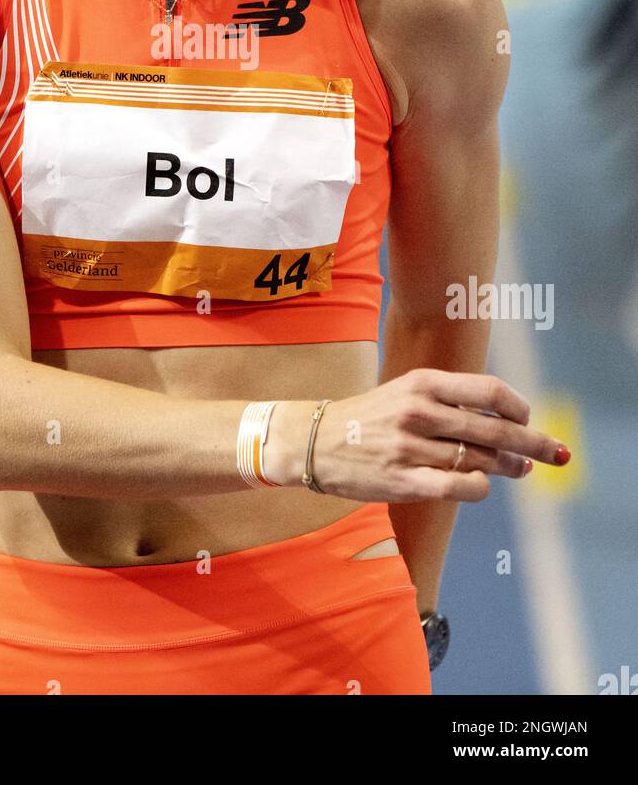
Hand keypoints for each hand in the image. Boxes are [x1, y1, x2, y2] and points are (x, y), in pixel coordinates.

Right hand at [274, 369, 568, 502]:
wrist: (313, 441)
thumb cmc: (369, 418)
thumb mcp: (405, 393)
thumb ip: (449, 402)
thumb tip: (502, 421)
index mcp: (422, 382)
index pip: (488, 390)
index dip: (518, 406)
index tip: (528, 417)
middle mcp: (420, 411)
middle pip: (495, 428)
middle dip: (533, 442)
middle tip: (557, 452)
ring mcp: (411, 447)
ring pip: (481, 459)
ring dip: (509, 466)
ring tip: (521, 469)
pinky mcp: (403, 480)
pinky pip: (458, 487)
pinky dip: (478, 486)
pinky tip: (481, 484)